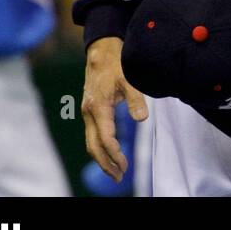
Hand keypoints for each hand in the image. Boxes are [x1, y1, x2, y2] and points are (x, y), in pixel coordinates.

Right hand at [82, 36, 148, 182]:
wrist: (101, 52)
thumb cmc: (116, 64)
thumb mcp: (129, 79)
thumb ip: (136, 99)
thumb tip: (142, 119)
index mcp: (98, 108)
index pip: (105, 139)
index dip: (115, 154)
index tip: (126, 165)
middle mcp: (89, 113)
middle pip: (93, 147)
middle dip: (105, 164)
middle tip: (120, 177)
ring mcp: (87, 113)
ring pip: (91, 143)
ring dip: (102, 158)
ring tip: (116, 171)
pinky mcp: (90, 111)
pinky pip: (92, 135)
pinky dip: (100, 148)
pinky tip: (110, 153)